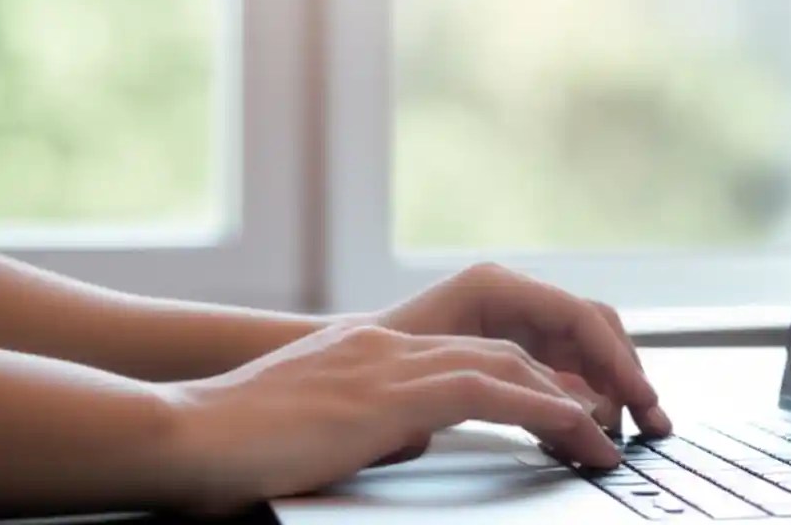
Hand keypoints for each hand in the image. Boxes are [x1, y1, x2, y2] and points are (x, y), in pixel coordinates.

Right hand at [159, 323, 617, 511]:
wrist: (184, 434)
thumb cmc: (236, 446)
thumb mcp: (321, 428)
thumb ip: (375, 424)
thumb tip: (413, 440)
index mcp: (376, 351)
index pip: (473, 356)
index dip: (528, 382)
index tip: (565, 410)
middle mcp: (392, 345)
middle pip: (503, 354)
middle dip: (562, 388)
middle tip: (604, 422)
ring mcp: (391, 361)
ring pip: (505, 365)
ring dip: (565, 400)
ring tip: (606, 434)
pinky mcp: (389, 391)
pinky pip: (486, 391)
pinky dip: (541, 408)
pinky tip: (574, 427)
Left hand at [373, 263, 670, 438]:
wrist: (322, 380)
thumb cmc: (365, 368)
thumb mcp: (432, 372)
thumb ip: (506, 383)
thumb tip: (577, 408)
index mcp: (494, 288)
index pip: (578, 316)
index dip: (615, 359)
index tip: (637, 399)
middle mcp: (511, 298)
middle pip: (592, 330)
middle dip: (627, 374)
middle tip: (653, 423)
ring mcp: (513, 323)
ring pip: (585, 353)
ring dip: (614, 390)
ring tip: (634, 431)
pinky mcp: (509, 351)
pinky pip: (563, 372)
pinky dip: (584, 399)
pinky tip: (593, 430)